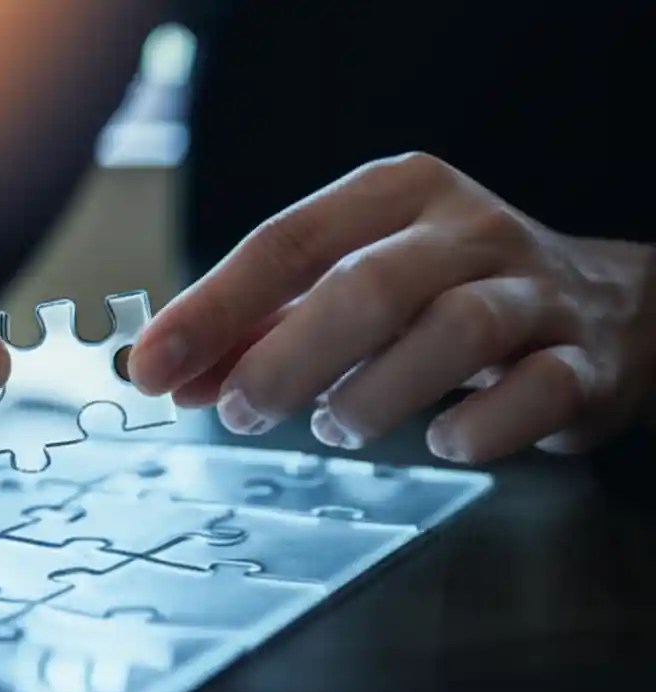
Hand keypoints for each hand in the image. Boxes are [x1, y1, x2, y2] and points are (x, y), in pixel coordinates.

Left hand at [129, 152, 655, 463]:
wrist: (599, 308)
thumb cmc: (441, 294)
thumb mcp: (346, 287)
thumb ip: (259, 328)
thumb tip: (170, 374)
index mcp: (395, 193)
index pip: (286, 240)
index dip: (211, 308)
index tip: (150, 366)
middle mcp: (466, 229)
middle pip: (364, 287)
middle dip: (283, 362)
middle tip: (239, 413)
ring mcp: (533, 290)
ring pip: (450, 335)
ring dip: (370, 399)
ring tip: (336, 427)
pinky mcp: (583, 361)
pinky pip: (532, 396)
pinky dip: (474, 430)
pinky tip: (441, 440)